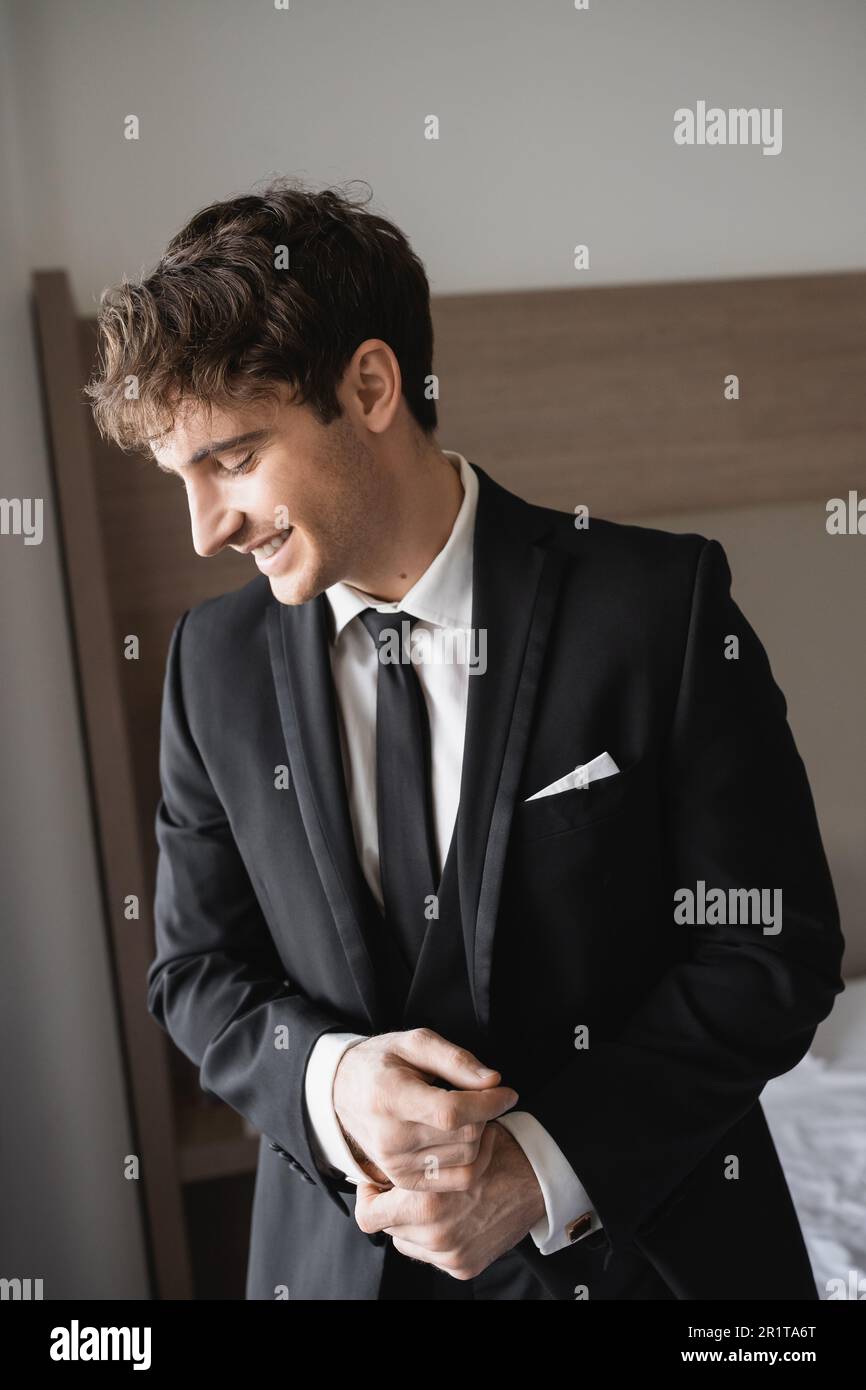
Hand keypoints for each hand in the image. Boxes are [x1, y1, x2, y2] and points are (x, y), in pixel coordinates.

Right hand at [333, 1026, 518, 1189]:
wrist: (342, 1092)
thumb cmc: (382, 1062)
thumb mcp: (415, 1043)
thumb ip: (455, 1059)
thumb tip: (493, 1081)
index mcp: (390, 1099)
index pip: (452, 1112)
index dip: (489, 1103)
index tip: (508, 1092)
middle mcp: (391, 1139)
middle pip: (464, 1137)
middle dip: (486, 1115)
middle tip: (484, 1097)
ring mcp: (396, 1165)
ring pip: (466, 1159)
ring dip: (481, 1136)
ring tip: (473, 1115)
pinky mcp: (404, 1181)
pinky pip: (457, 1180)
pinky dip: (474, 1160)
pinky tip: (470, 1139)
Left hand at [355, 1120, 545, 1279]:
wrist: (536, 1179)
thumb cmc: (491, 1151)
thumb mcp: (446, 1143)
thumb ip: (411, 1159)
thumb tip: (376, 1161)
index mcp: (426, 1201)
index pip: (368, 1215)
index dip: (367, 1197)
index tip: (374, 1184)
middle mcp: (434, 1233)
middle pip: (388, 1227)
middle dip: (393, 1206)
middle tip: (408, 1188)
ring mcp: (449, 1254)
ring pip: (407, 1242)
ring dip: (413, 1224)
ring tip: (435, 1200)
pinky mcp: (464, 1266)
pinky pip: (432, 1255)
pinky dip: (437, 1239)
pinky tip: (454, 1216)